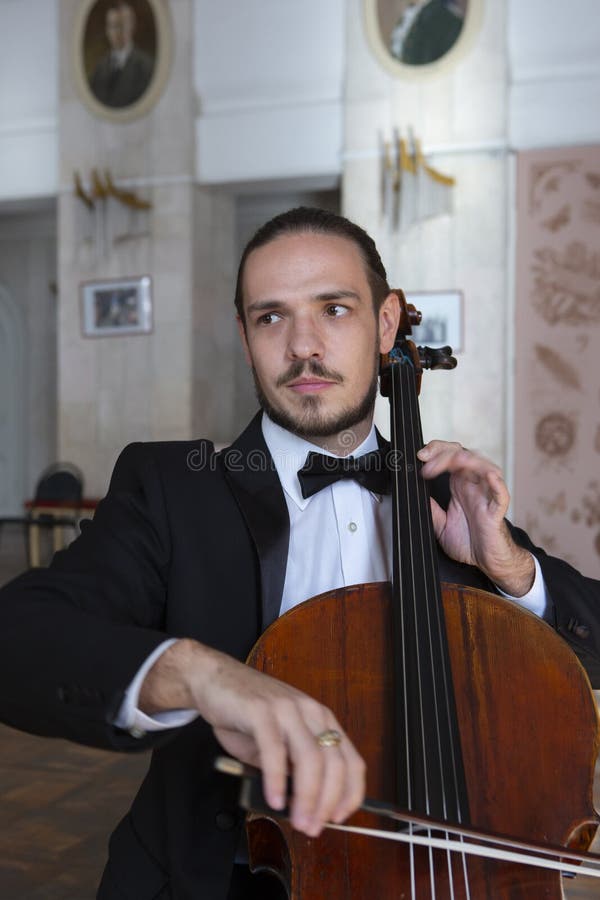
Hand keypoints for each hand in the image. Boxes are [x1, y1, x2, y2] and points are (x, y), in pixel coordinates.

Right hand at [140, 639, 365, 836]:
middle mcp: (310, 712)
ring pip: (310, 758)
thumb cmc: (247, 716)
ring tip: (298, 821)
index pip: (351, 761)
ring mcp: (287, 709)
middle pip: (334, 763)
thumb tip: (308, 806)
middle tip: (313, 828)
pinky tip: (274, 799)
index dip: (350, 794)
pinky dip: (277, 780)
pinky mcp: (261, 711)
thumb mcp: (280, 744)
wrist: (215, 680)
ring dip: (307, 797)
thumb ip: (294, 769)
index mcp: (322, 719)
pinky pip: (274, 750)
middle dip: (326, 803)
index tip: (338, 819)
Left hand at [417, 440, 534, 596]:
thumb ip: (431, 510)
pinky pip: (501, 495)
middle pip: (465, 455)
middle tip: (426, 459)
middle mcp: (474, 487)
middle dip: (445, 452)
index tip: (421, 456)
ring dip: (468, 461)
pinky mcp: (496, 512)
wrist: (487, 562)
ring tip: (454, 461)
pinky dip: (497, 484)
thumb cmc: (469, 541)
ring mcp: (486, 497)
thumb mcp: (440, 525)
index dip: (436, 451)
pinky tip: (490, 477)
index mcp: (460, 486)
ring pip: (485, 467)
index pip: (450, 457)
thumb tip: (416, 495)